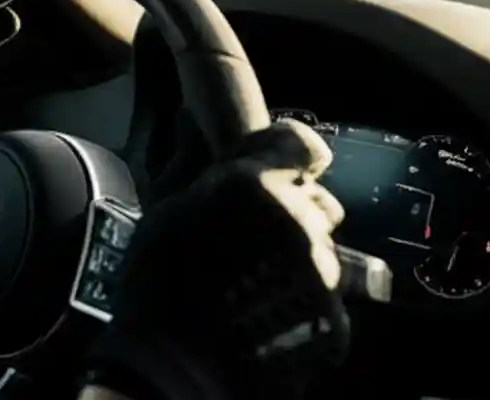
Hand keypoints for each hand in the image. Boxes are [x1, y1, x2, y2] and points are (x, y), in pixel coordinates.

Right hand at [85, 120, 348, 399]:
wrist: (170, 372)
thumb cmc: (156, 290)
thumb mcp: (163, 212)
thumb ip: (192, 165)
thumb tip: (193, 118)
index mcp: (250, 183)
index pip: (302, 144)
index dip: (291, 158)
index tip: (282, 172)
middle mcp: (295, 218)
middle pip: (318, 202)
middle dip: (294, 217)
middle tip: (253, 245)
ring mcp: (319, 271)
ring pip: (324, 252)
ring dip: (298, 263)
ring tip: (255, 288)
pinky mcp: (333, 317)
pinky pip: (327, 297)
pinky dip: (304, 306)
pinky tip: (267, 317)